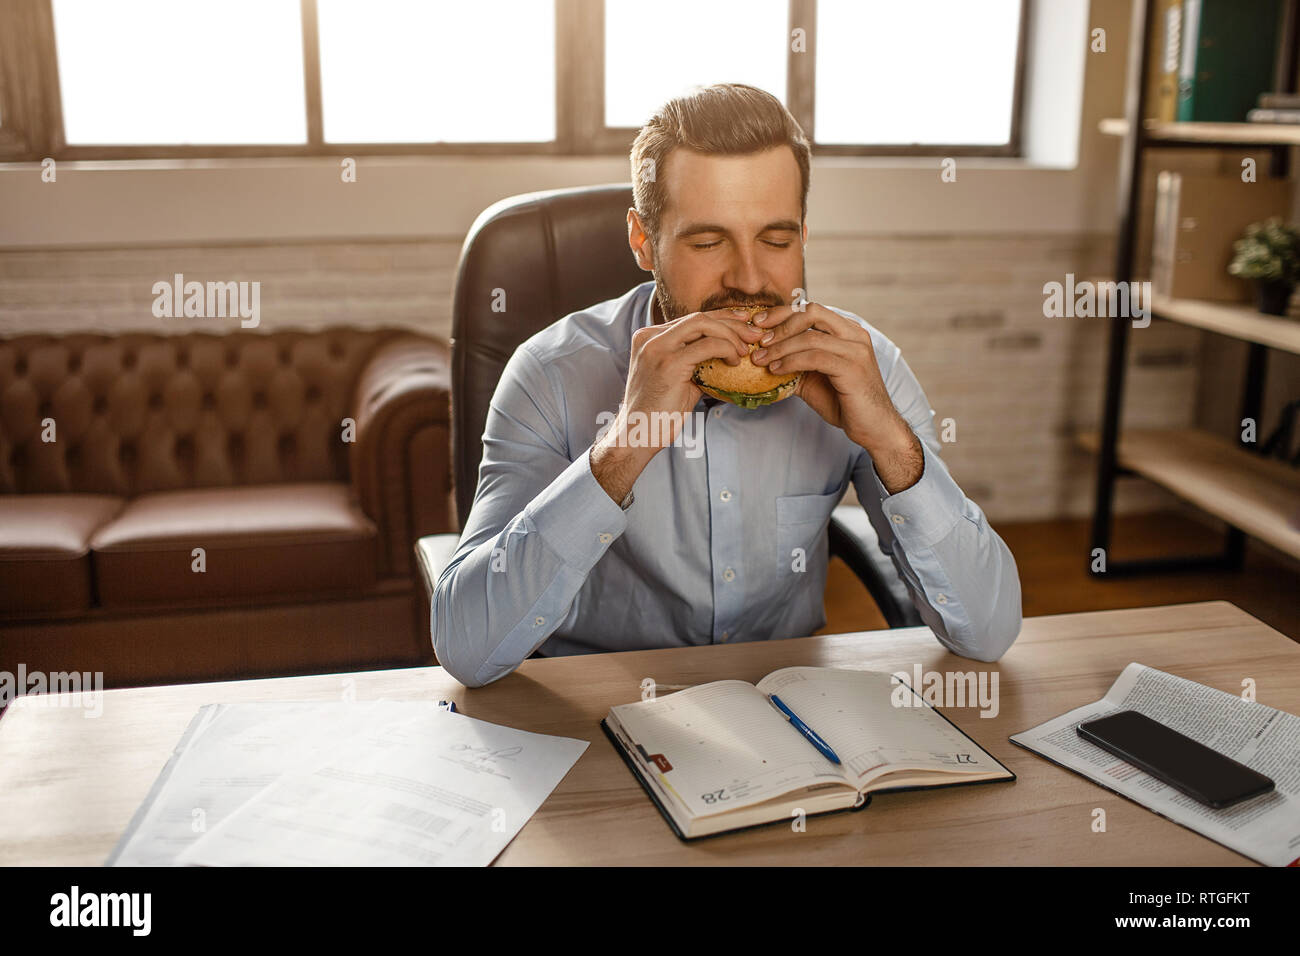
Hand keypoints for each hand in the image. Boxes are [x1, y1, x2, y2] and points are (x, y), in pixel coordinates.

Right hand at [590, 308, 765, 502]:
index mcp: (649, 338)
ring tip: (744, 351)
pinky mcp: (668, 362)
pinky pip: (707, 345)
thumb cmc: (659, 412)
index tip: (743, 323)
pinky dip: (726, 349)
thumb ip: (696, 362)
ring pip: (703, 324)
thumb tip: (726, 355)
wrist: (637, 435)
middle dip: (731, 323)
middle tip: (754, 335)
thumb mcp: (678, 379)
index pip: (690, 320)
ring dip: (730, 335)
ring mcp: (657, 348)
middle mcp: (650, 337)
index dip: (720, 318)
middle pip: (698, 317)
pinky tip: (734, 361)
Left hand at [749, 302, 923, 490]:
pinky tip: (776, 370)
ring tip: (760, 359)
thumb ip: (795, 363)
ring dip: (779, 347)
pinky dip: (790, 362)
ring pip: (810, 336)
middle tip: (757, 340)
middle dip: (779, 324)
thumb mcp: (814, 377)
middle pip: (811, 313)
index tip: (758, 322)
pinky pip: (814, 358)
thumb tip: (763, 357)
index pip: (811, 310)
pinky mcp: (853, 368)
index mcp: (847, 331)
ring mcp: (856, 350)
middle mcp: (855, 334)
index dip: (782, 312)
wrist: (873, 428)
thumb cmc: (845, 402)